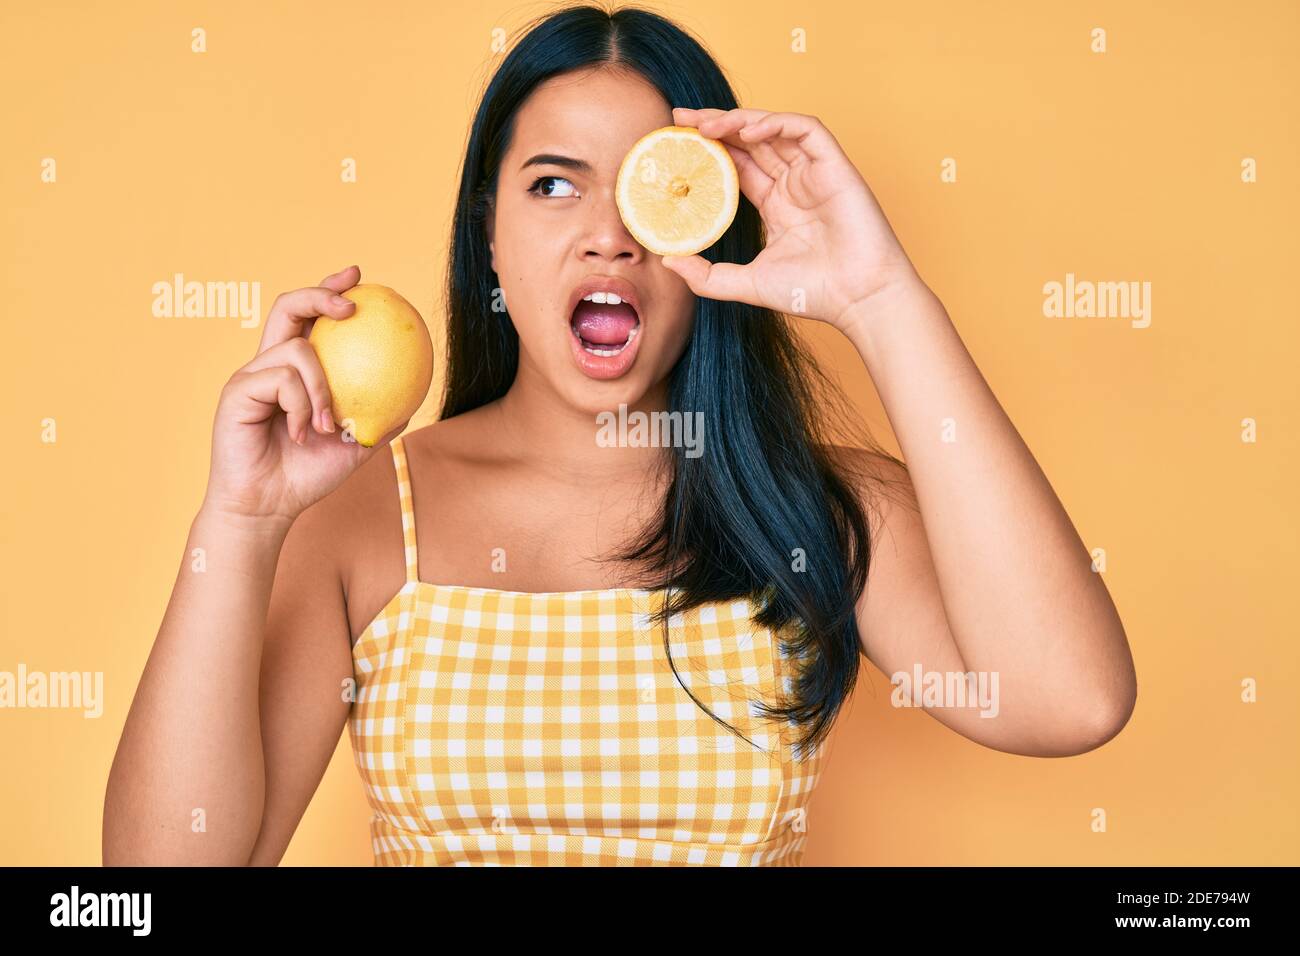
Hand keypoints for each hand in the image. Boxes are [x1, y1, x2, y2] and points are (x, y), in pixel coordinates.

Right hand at [201, 265, 408, 525]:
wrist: (269, 506)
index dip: (330, 290)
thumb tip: (415, 398)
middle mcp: (269, 365)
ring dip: (322, 387)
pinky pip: (282, 381)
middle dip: (321, 294)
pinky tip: (303, 434)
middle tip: (352, 306)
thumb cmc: (306, 477)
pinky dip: (301, 408)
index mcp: (294, 371)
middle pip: (288, 307)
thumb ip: (378, 419)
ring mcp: (250, 376)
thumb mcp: (354, 446)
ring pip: (297, 351)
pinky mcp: (236, 391)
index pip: (309, 318)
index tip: (358, 277)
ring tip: (327, 424)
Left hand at [663, 107, 922, 332]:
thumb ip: (707, 276)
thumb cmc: (813, 293)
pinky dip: (777, 124)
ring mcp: (814, 173)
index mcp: (776, 205)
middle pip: (750, 141)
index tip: (676, 143)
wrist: (857, 298)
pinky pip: (806, 129)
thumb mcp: (747, 283)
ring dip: (740, 121)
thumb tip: (667, 261)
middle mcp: (794, 184)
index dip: (709, 150)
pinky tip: (748, 131)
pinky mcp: (835, 166)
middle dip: (716, 125)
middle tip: (680, 119)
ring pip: (773, 130)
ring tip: (706, 125)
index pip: (737, 165)